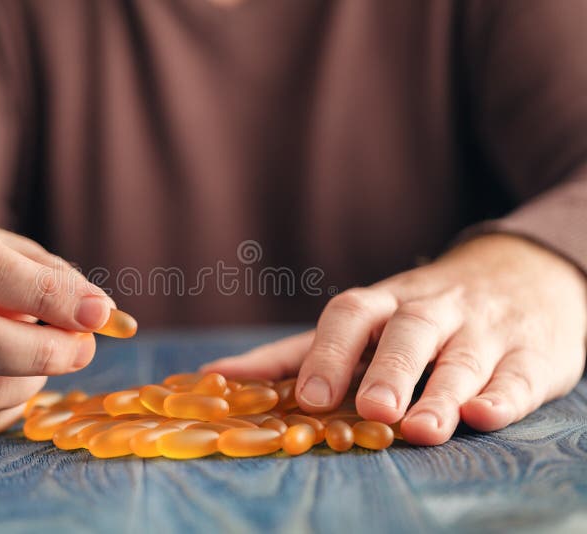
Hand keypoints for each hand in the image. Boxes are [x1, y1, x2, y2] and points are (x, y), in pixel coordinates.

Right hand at [0, 211, 113, 435]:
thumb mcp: (3, 251)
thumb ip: (54, 278)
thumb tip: (106, 316)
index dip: (47, 295)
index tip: (97, 313)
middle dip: (43, 353)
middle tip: (83, 350)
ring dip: (32, 381)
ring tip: (43, 358)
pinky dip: (12, 404)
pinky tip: (12, 379)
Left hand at [203, 235, 586, 444]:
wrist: (523, 274)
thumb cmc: (421, 312)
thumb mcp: (364, 322)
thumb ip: (295, 353)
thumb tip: (214, 377)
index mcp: (385, 304)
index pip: (352, 315)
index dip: (330, 353)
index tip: (311, 397)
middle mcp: (431, 312)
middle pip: (407, 334)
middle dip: (388, 370)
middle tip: (372, 408)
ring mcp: (483, 331)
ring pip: (462, 359)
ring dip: (442, 394)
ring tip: (421, 429)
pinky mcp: (531, 354)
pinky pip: (518, 375)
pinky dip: (503, 395)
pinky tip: (485, 414)